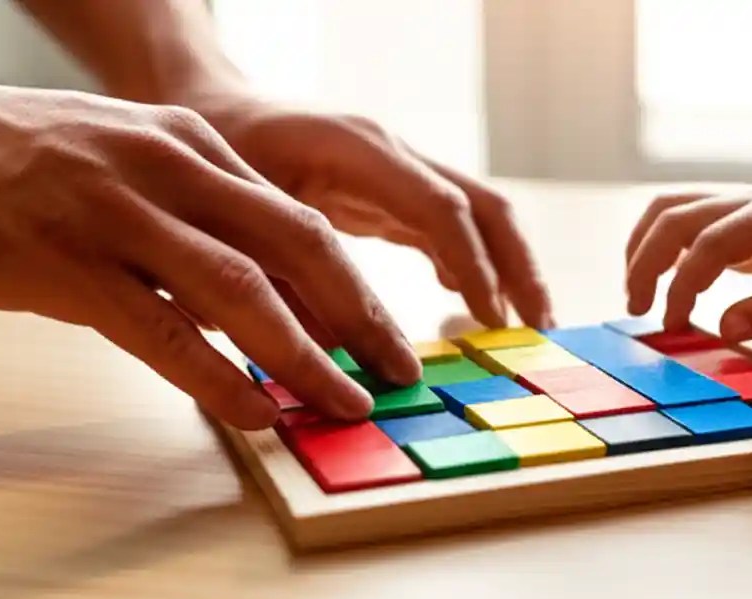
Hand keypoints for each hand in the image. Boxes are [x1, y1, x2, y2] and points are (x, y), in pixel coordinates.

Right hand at [0, 78, 418, 429]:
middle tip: (398, 373)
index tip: (384, 338)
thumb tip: (255, 302)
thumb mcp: (124, 166)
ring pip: (241, 289)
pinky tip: (256, 412)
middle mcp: (169, 170)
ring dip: (305, 355)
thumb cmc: (17, 162)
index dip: (351, 287)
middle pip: (296, 246)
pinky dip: (217, 375)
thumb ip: (193, 219)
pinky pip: (162, 330)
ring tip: (346, 405)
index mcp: (190, 144)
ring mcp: (119, 215)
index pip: (297, 221)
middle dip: (359, 316)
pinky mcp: (65, 265)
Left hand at [182, 92, 553, 329]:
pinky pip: (449, 228)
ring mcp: (398, 170)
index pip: (441, 208)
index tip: (493, 321)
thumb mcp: (238, 203)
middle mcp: (391, 153)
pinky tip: (478, 307)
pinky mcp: (392, 192)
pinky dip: (472, 266)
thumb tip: (334, 341)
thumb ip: (286, 262)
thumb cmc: (216, 146)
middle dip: (518, 267)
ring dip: (508, 269)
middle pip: (484, 206)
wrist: (213, 104)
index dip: (475, 267)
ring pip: (478, 216)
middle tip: (538, 327)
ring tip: (525, 325)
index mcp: (359, 147)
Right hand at [624, 187, 751, 339]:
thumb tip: (721, 330)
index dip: (681, 285)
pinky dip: (670, 254)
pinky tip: (671, 291)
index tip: (675, 328)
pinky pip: (694, 228)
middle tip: (637, 312)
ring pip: (676, 211)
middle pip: (674, 213)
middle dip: (644, 260)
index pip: (708, 241)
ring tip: (640, 299)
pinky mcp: (751, 225)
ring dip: (647, 249)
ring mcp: (751, 208)